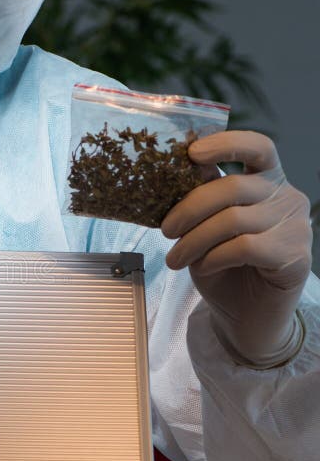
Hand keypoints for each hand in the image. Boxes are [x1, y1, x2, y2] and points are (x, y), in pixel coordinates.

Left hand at [161, 131, 311, 367]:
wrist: (245, 316)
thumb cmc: (222, 266)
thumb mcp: (204, 226)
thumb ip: (200, 196)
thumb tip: (177, 166)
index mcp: (266, 181)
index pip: (258, 146)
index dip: (227, 144)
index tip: (192, 153)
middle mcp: (287, 196)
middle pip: (233, 187)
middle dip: (189, 209)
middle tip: (166, 231)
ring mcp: (295, 225)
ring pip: (233, 220)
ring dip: (193, 241)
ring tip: (175, 259)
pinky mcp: (295, 255)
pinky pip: (245, 247)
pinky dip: (214, 257)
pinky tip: (203, 267)